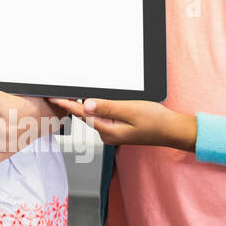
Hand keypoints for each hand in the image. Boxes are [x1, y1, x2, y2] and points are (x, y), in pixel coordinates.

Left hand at [48, 97, 195, 150]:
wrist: (172, 131)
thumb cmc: (156, 121)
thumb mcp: (131, 110)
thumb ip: (108, 107)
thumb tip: (86, 104)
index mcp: (108, 130)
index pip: (82, 114)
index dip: (66, 104)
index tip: (53, 96)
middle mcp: (107, 134)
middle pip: (85, 115)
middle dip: (71, 103)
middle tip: (57, 91)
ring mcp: (112, 133)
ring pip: (93, 115)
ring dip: (83, 104)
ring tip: (71, 93)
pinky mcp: (117, 129)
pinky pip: (101, 117)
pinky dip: (95, 107)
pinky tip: (93, 100)